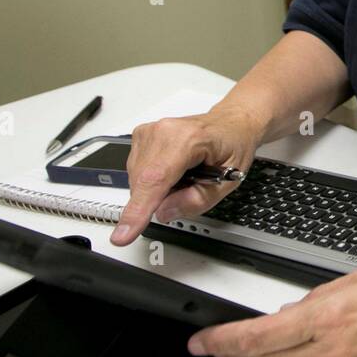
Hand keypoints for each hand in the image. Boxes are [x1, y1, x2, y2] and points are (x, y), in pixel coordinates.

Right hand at [110, 106, 261, 246]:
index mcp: (188, 139)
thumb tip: (164, 212)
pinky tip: (173, 170)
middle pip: (143, 184)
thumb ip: (198, 200)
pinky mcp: (140, 136)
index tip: (124, 233)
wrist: (229, 123)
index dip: (138, 210)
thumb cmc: (232, 144)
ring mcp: (149, 132)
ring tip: (185, 174)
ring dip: (156, 189)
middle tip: (191, 186)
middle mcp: (163, 132)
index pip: (155, 180)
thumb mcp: (230, 179)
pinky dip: (152, 180)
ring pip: (137, 180)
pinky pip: (136, 172)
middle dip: (159, 199)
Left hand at [186, 264, 356, 356]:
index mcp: (332, 315)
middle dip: (237, 356)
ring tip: (256, 355)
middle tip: (220, 348)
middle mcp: (338, 350)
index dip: (225, 341)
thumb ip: (314, 300)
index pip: (260, 336)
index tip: (205, 342)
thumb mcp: (355, 279)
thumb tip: (287, 316)